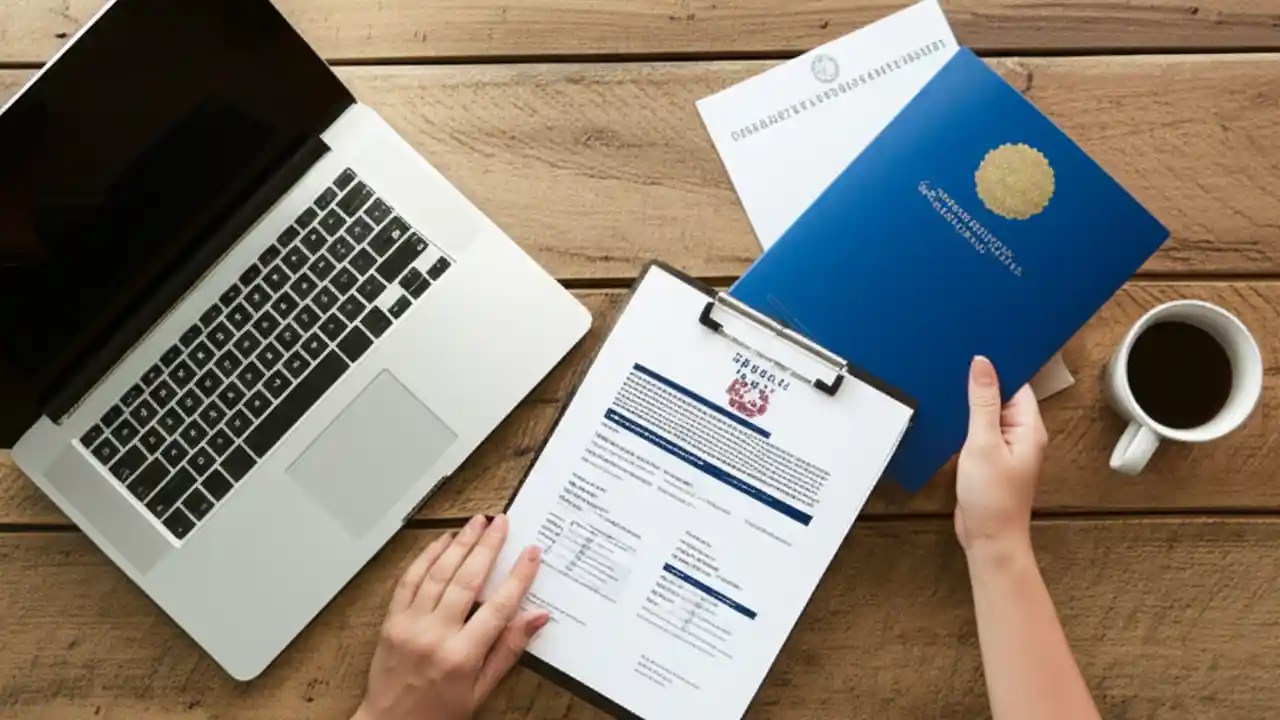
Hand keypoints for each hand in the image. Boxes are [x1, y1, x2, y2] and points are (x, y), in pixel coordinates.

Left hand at [355, 515, 549, 719]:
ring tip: (477, 523)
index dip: (518, 576)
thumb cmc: (438, 713)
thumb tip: (536, 618)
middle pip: (467, 579)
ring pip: (438, 573)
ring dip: (460, 543)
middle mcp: (434, 636)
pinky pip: (409, 580)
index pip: (498, 607)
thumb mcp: (482, 690)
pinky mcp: (391, 621)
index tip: (531, 553)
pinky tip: (442, 542)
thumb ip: (508, 650)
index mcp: (461, 657)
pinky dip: (426, 557)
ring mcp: (410, 625)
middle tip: (502, 523)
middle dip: (488, 546)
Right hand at [954, 356, 1047, 557]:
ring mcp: (1005, 447)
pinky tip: (950, 423)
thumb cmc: (993, 499)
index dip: (997, 368)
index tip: (974, 354)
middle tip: (954, 372)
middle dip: (979, 385)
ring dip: (969, 406)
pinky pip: (978, 431)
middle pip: (1001, 396)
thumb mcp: (983, 442)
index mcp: (1028, 427)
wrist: (988, 538)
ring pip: (986, 413)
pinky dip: (964, 425)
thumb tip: (982, 364)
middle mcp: (1020, 434)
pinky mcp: (989, 458)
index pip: (1016, 384)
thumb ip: (982, 402)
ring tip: (949, 398)